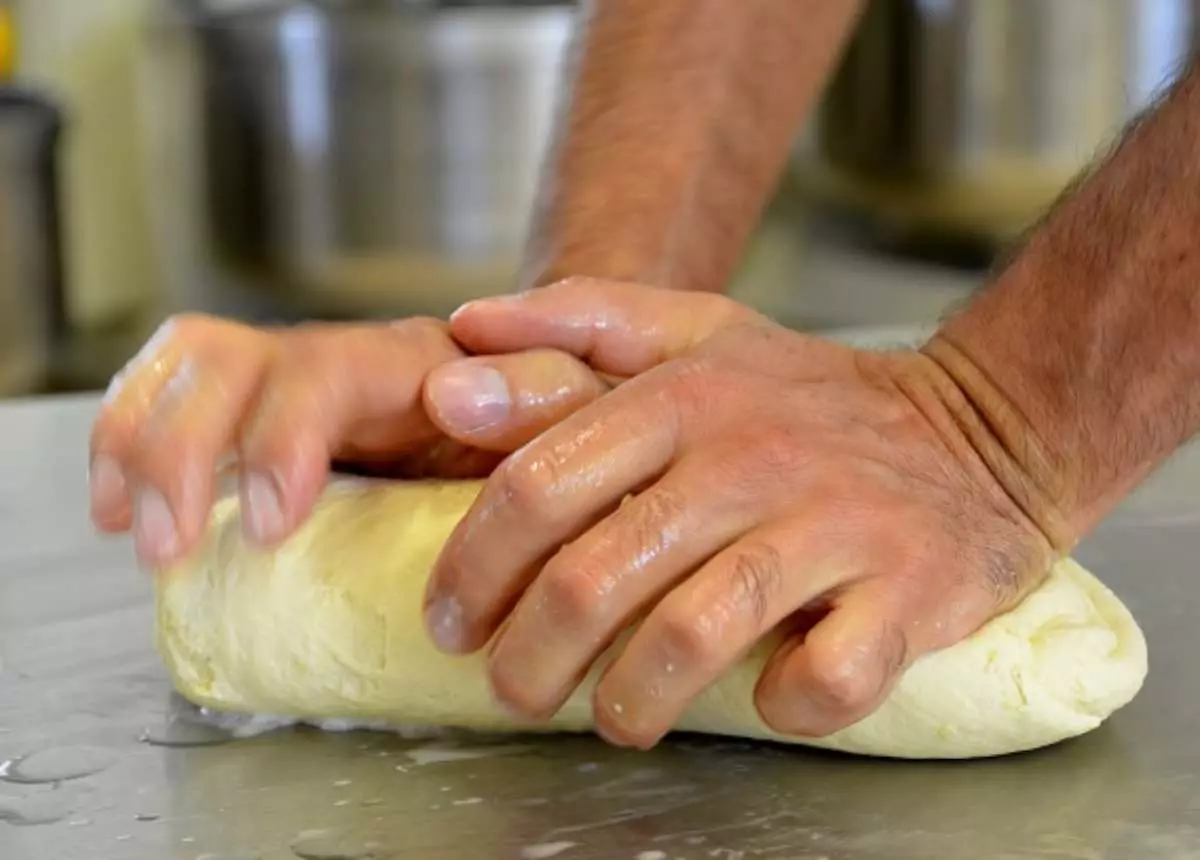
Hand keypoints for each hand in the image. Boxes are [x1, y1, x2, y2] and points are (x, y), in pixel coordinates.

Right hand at [90, 314, 614, 565]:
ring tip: (128, 527)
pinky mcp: (260, 415)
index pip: (320, 374)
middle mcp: (337, 360)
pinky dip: (129, 440)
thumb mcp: (574, 405)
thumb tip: (452, 395)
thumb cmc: (552, 422)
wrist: (530, 415)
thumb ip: (543, 392)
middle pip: (227, 364)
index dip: (280, 442)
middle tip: (169, 546)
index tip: (268, 526)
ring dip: (140, 443)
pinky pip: (172, 397)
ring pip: (186, 368)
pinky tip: (116, 502)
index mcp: (408, 362)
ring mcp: (291, 383)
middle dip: (183, 451)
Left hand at [424, 279, 1058, 746]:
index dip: (473, 566)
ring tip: (611, 719)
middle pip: (598, 575)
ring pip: (695, 635)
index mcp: (684, 397)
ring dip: (629, 701)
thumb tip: (461, 331)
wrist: (984, 427)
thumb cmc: (812, 397)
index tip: (451, 622)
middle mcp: (751, 457)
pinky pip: (825, 676)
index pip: (538, 486)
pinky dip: (779, 707)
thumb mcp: (698, 332)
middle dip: (530, 657)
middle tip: (513, 691)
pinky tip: (760, 702)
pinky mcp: (910, 593)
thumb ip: (579, 324)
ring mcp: (834, 525)